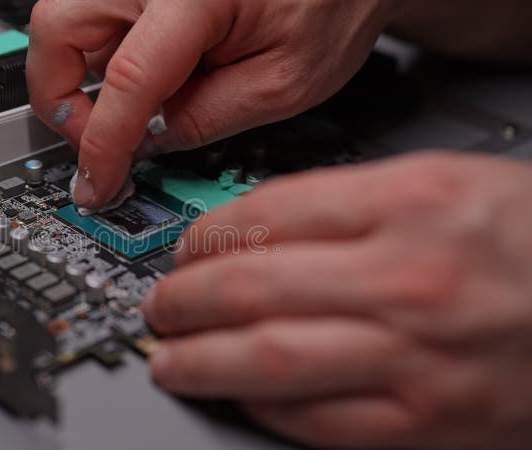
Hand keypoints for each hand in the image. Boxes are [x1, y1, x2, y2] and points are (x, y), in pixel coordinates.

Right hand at [26, 0, 397, 207]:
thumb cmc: (330, 6)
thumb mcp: (282, 84)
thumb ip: (208, 119)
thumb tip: (149, 141)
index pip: (126, 80)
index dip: (101, 145)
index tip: (96, 183)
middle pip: (56, 30)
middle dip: (61, 98)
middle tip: (96, 136)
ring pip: (64, 22)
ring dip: (80, 73)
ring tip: (132, 100)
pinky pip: (93, 14)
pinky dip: (101, 51)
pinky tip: (145, 70)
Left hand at [141, 152, 531, 449]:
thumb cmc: (528, 240)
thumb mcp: (443, 182)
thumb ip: (346, 201)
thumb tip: (252, 230)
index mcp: (410, 202)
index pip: (265, 214)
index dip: (202, 235)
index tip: (184, 249)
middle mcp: (407, 277)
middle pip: (249, 287)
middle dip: (181, 299)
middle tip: (159, 306)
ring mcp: (414, 357)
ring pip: (267, 361)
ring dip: (199, 362)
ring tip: (169, 359)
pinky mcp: (425, 421)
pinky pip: (316, 420)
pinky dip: (260, 408)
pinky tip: (236, 396)